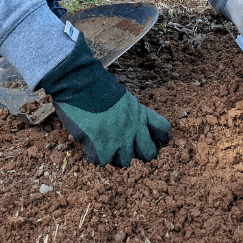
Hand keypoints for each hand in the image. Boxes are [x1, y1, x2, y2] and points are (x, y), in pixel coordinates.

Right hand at [38, 33, 169, 166]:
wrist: (78, 80)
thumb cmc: (96, 85)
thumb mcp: (123, 97)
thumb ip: (130, 114)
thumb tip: (128, 132)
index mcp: (140, 112)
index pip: (163, 130)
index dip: (159, 138)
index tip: (152, 141)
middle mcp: (133, 127)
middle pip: (148, 154)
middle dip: (137, 153)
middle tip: (124, 148)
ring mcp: (118, 138)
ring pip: (123, 161)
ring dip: (113, 155)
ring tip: (101, 143)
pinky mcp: (100, 145)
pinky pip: (100, 161)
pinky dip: (93, 154)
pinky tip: (88, 142)